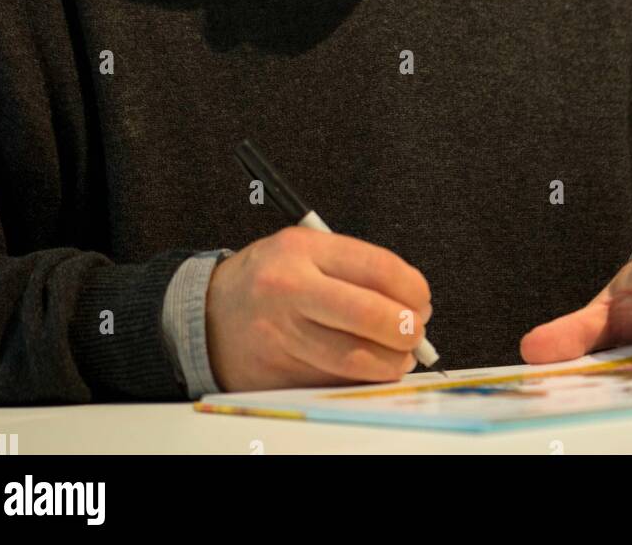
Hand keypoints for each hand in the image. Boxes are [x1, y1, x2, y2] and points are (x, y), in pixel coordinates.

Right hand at [205, 226, 432, 391]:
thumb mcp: (305, 250)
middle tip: (417, 333)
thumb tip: (411, 300)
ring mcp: (283, 335)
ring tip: (399, 357)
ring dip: (391, 362)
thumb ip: (354, 268)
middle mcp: (291, 290)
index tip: (422, 300)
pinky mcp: (278, 373)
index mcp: (303, 250)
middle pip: (371, 316)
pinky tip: (368, 369)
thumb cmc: (269, 278)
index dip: (412, 288)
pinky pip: (334, 381)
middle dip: (408, 330)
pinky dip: (361, 379)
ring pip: (356, 358)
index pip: (377, 268)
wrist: (209, 314)